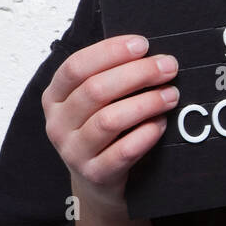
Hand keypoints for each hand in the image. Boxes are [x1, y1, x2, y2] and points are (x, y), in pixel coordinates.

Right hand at [41, 36, 178, 219]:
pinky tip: (161, 123)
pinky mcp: (95, 174)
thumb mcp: (96, 102)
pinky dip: (146, 134)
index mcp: (55, 97)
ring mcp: (73, 152)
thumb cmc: (103, 130)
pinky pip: (123, 152)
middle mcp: (58, 123)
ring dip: (146, 103)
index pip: (76, 66)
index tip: (142, 44)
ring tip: (171, 95)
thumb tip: (150, 53)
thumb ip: (112, 76)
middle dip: (138, 74)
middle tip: (168, 67)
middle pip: (95, 90)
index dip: (110, 52)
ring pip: (109, 120)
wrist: (98, 181)